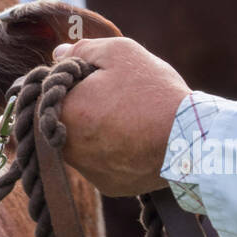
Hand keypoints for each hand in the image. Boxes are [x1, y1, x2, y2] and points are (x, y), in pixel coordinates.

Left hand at [51, 38, 190, 196]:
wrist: (189, 138)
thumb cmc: (152, 91)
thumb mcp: (120, 53)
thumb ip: (83, 50)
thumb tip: (58, 54)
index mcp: (63, 113)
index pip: (48, 94)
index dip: (70, 82)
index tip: (92, 77)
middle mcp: (67, 148)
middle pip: (64, 121)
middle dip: (83, 107)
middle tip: (116, 96)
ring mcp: (87, 170)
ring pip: (82, 144)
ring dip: (96, 130)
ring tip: (129, 117)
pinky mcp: (107, 185)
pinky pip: (102, 163)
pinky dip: (112, 151)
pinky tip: (134, 139)